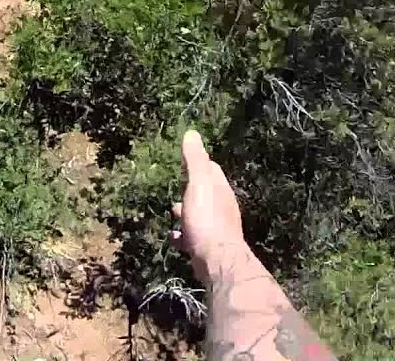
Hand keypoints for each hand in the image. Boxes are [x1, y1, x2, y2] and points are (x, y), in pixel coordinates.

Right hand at [173, 130, 250, 283]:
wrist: (216, 260)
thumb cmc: (207, 218)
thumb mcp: (199, 184)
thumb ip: (195, 160)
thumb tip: (192, 133)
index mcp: (220, 189)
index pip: (211, 169)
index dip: (198, 162)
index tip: (183, 159)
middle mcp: (221, 206)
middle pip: (205, 192)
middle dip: (190, 188)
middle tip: (176, 185)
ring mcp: (216, 227)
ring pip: (199, 214)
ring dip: (186, 211)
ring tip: (173, 210)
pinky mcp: (208, 246)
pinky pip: (193, 236)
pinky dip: (183, 234)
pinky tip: (174, 237)